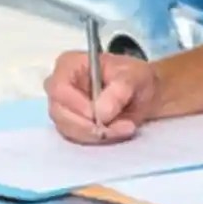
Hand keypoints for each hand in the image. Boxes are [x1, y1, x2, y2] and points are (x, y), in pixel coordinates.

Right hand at [44, 50, 159, 144]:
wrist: (143, 94)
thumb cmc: (134, 78)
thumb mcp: (134, 77)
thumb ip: (119, 91)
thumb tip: (101, 113)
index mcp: (69, 65)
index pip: (59, 89)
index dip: (76, 105)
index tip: (99, 117)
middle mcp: (60, 87)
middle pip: (60, 113)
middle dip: (89, 126)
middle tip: (121, 127)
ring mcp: (63, 108)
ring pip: (68, 129)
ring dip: (98, 134)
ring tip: (126, 127)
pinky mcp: (71, 125)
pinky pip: (77, 138)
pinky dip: (99, 139)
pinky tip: (119, 132)